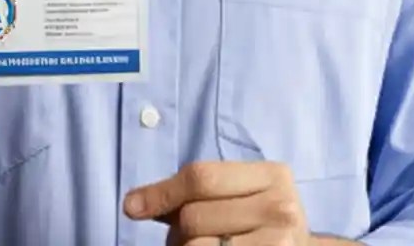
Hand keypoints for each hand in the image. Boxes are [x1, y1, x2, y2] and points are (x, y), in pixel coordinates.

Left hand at [123, 161, 309, 245]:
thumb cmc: (260, 227)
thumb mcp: (237, 200)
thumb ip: (193, 195)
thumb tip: (134, 203)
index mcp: (273, 175)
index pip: (201, 177)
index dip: (161, 192)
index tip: (132, 207)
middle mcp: (281, 206)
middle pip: (194, 215)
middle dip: (177, 231)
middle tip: (189, 238)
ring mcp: (280, 241)